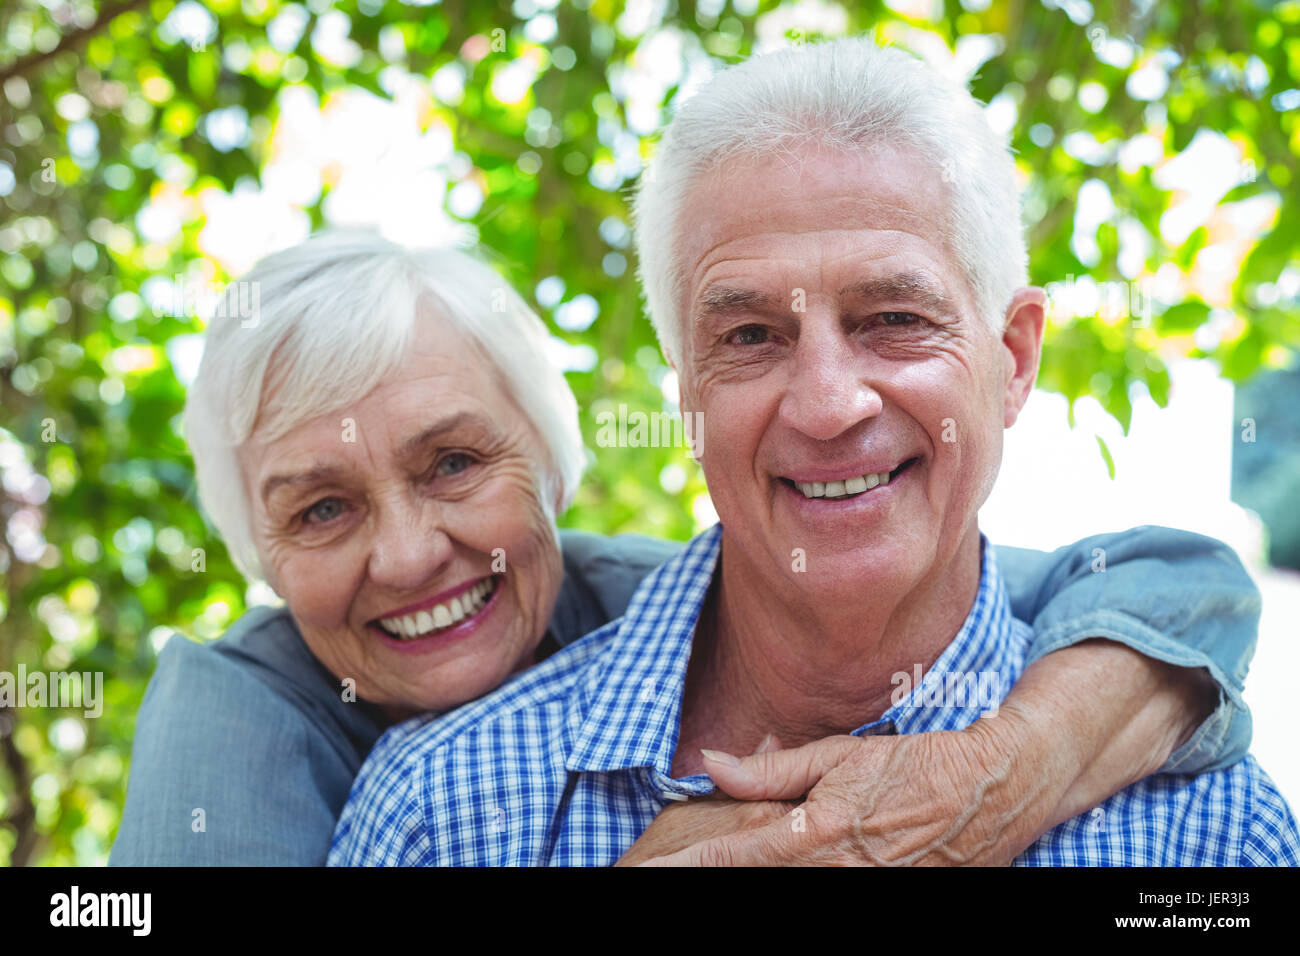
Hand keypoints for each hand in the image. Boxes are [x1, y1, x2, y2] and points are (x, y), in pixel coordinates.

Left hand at [633, 719, 1052, 866]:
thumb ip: (770, 770)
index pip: (730, 860)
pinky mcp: (885, 902)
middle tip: (652, 871)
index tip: (645, 869)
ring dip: (743, 882)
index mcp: (813, 838)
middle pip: (751, 884)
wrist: (994, 792)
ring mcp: (863, 896)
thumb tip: (710, 762)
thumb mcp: (838, 756)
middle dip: (703, 878)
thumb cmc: (914, 766)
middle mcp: (833, 878)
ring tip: (700, 870)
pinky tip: (772, 869)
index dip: (682, 868)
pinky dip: (790, 879)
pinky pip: (827, 898)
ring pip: (788, 896)